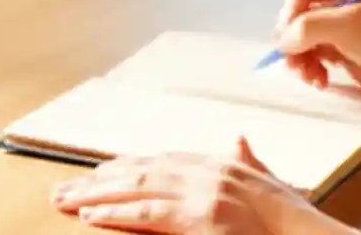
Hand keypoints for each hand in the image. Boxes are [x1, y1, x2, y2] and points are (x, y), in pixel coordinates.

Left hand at [51, 136, 358, 233]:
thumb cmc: (298, 223)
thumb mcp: (274, 185)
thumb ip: (250, 161)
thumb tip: (239, 138)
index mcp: (224, 163)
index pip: (162, 160)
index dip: (125, 167)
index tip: (96, 174)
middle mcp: (211, 171)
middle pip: (141, 170)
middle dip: (99, 180)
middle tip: (63, 189)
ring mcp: (207, 193)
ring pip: (137, 189)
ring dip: (95, 196)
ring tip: (63, 201)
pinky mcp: (203, 219)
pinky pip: (150, 214)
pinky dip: (117, 213)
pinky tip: (89, 215)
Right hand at [274, 0, 360, 101]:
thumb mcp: (350, 25)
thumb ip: (310, 27)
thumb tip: (283, 41)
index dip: (291, 13)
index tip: (291, 40)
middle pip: (297, 14)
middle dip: (293, 40)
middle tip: (296, 64)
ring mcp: (341, 23)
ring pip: (301, 37)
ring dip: (299, 58)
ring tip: (310, 76)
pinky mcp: (342, 47)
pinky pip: (311, 54)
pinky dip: (310, 67)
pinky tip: (320, 79)